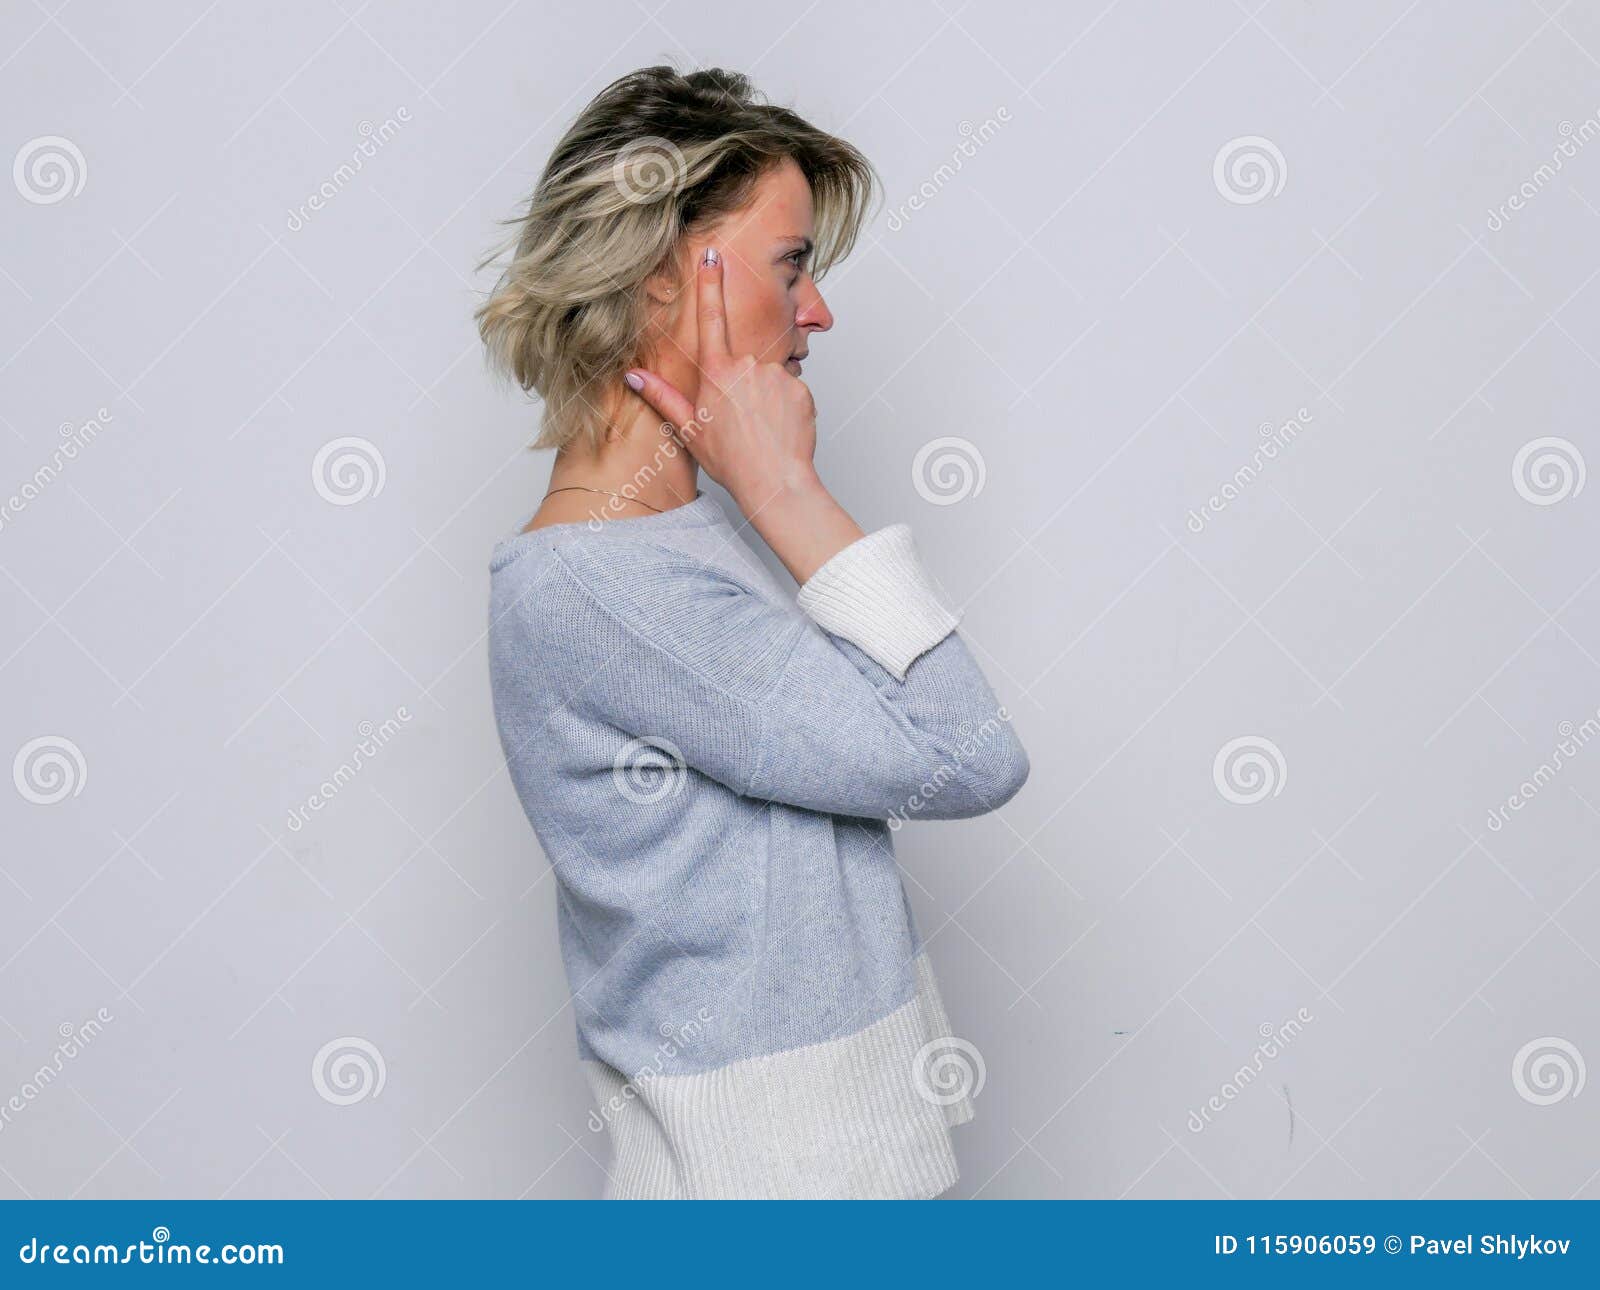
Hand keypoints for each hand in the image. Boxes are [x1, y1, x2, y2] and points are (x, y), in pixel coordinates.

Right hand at [625, 247, 819, 513]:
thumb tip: (633, 376)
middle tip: (742, 423)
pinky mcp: (801, 388)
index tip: (713, 255)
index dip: (710, 284)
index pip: (711, 318)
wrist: (775, 482)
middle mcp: (748, 366)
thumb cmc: (731, 461)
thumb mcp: (690, 430)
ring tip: (761, 429)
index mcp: (717, 373)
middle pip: (743, 363)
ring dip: (764, 397)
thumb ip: (663, 396)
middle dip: (742, 387)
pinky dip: (785, 406)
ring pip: (768, 378)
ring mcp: (776, 375)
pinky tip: (779, 429)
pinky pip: (790, 391)